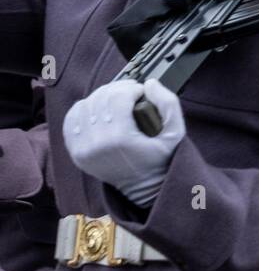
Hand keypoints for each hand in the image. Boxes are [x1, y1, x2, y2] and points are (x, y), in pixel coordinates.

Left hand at [63, 80, 185, 206]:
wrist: (144, 186)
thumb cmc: (161, 158)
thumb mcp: (176, 133)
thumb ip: (169, 104)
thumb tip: (149, 83)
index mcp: (121, 139)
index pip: (117, 97)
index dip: (131, 88)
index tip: (141, 92)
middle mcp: (97, 143)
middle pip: (100, 99)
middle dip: (117, 89)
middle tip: (130, 93)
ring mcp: (83, 148)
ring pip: (85, 105)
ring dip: (101, 98)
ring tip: (115, 101)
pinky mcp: (76, 151)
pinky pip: (71, 120)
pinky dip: (83, 110)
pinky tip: (98, 110)